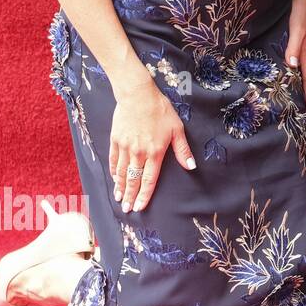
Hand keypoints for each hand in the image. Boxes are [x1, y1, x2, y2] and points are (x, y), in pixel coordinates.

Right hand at [108, 80, 194, 212]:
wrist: (138, 95)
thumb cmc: (160, 111)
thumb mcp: (177, 129)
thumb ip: (182, 150)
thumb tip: (191, 166)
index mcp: (155, 152)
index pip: (149, 180)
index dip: (144, 195)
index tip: (140, 207)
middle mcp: (138, 153)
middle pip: (133, 180)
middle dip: (130, 196)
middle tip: (126, 209)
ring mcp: (125, 147)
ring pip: (122, 172)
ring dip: (120, 187)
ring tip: (119, 198)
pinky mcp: (115, 140)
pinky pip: (114, 160)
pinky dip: (114, 172)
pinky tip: (114, 179)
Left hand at [286, 0, 305, 100]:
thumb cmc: (303, 10)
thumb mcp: (298, 28)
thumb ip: (295, 45)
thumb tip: (291, 65)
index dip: (305, 94)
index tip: (301, 110)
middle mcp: (303, 51)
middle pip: (301, 76)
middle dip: (296, 91)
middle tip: (287, 106)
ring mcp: (297, 45)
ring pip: (293, 68)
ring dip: (288, 80)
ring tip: (278, 92)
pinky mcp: (291, 39)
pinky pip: (287, 57)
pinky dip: (282, 66)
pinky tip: (273, 68)